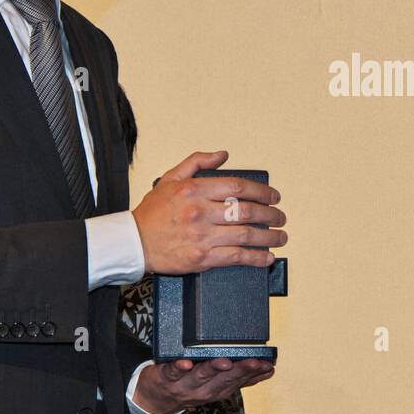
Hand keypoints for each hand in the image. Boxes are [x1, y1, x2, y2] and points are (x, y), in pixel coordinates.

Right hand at [131, 150, 286, 274]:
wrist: (133, 243)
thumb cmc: (152, 213)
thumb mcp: (170, 178)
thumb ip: (197, 162)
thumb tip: (223, 154)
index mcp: (194, 190)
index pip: (238, 187)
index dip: (262, 191)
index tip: (274, 196)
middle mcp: (200, 212)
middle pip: (247, 211)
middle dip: (271, 215)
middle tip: (281, 217)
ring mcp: (202, 236)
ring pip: (245, 235)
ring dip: (269, 237)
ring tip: (281, 237)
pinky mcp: (201, 258)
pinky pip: (236, 257)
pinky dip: (255, 258)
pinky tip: (267, 257)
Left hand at [132, 357, 274, 413]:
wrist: (154, 399)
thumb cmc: (189, 386)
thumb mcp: (217, 385)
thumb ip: (240, 377)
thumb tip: (268, 369)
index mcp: (217, 390)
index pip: (239, 381)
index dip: (254, 374)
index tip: (268, 365)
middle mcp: (202, 390)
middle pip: (223, 380)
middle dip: (239, 371)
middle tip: (254, 361)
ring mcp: (183, 384)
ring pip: (200, 376)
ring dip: (212, 370)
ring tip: (224, 362)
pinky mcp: (165, 376)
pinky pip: (172, 372)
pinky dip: (178, 367)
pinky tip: (185, 362)